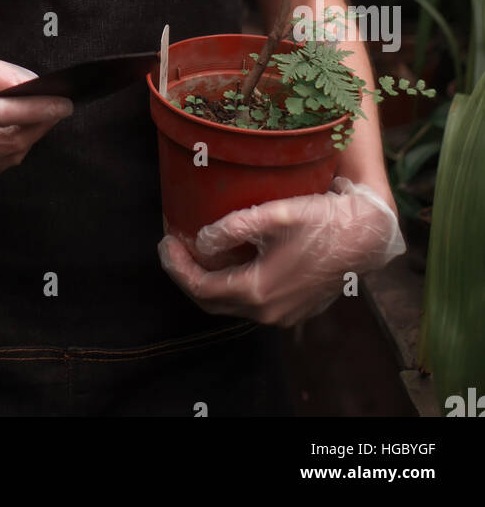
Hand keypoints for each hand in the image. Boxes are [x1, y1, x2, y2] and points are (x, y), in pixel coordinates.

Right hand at [0, 50, 72, 190]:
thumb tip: (34, 84)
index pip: (5, 114)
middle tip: (56, 109)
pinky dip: (5, 153)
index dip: (39, 109)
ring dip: (25, 139)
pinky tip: (2, 136)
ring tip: (30, 119)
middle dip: (39, 125)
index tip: (65, 103)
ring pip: (5, 160)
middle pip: (11, 142)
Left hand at [158, 177, 405, 326]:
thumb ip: (232, 228)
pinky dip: (233, 285)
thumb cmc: (320, 220)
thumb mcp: (272, 214)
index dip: (175, 266)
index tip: (165, 240)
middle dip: (186, 275)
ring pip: (232, 304)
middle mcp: (269, 312)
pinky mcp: (295, 308)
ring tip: (197, 251)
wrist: (364, 236)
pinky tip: (230, 260)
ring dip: (210, 281)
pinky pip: (253, 302)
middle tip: (173, 248)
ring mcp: (284, 314)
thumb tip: (201, 242)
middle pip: (211, 302)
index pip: (200, 287)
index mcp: (259, 291)